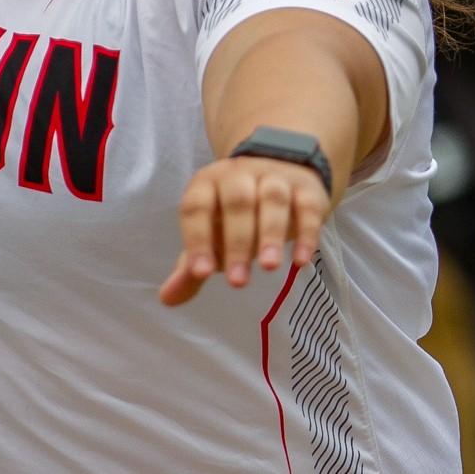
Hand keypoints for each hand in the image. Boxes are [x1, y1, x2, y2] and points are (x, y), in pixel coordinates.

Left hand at [159, 155, 331, 306]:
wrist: (280, 174)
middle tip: (237, 282)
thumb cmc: (236, 215)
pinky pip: (307, 206)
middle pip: (237, 201)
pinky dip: (306, 233)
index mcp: (207, 184)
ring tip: (269, 268)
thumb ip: (191, 265)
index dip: (197, 239)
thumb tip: (167, 298)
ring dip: (270, 233)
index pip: (196, 207)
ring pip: (272, 199)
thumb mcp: (211, 236)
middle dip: (237, 241)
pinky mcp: (305, 189)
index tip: (201, 273)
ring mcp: (274, 177)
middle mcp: (238, 175)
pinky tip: (300, 262)